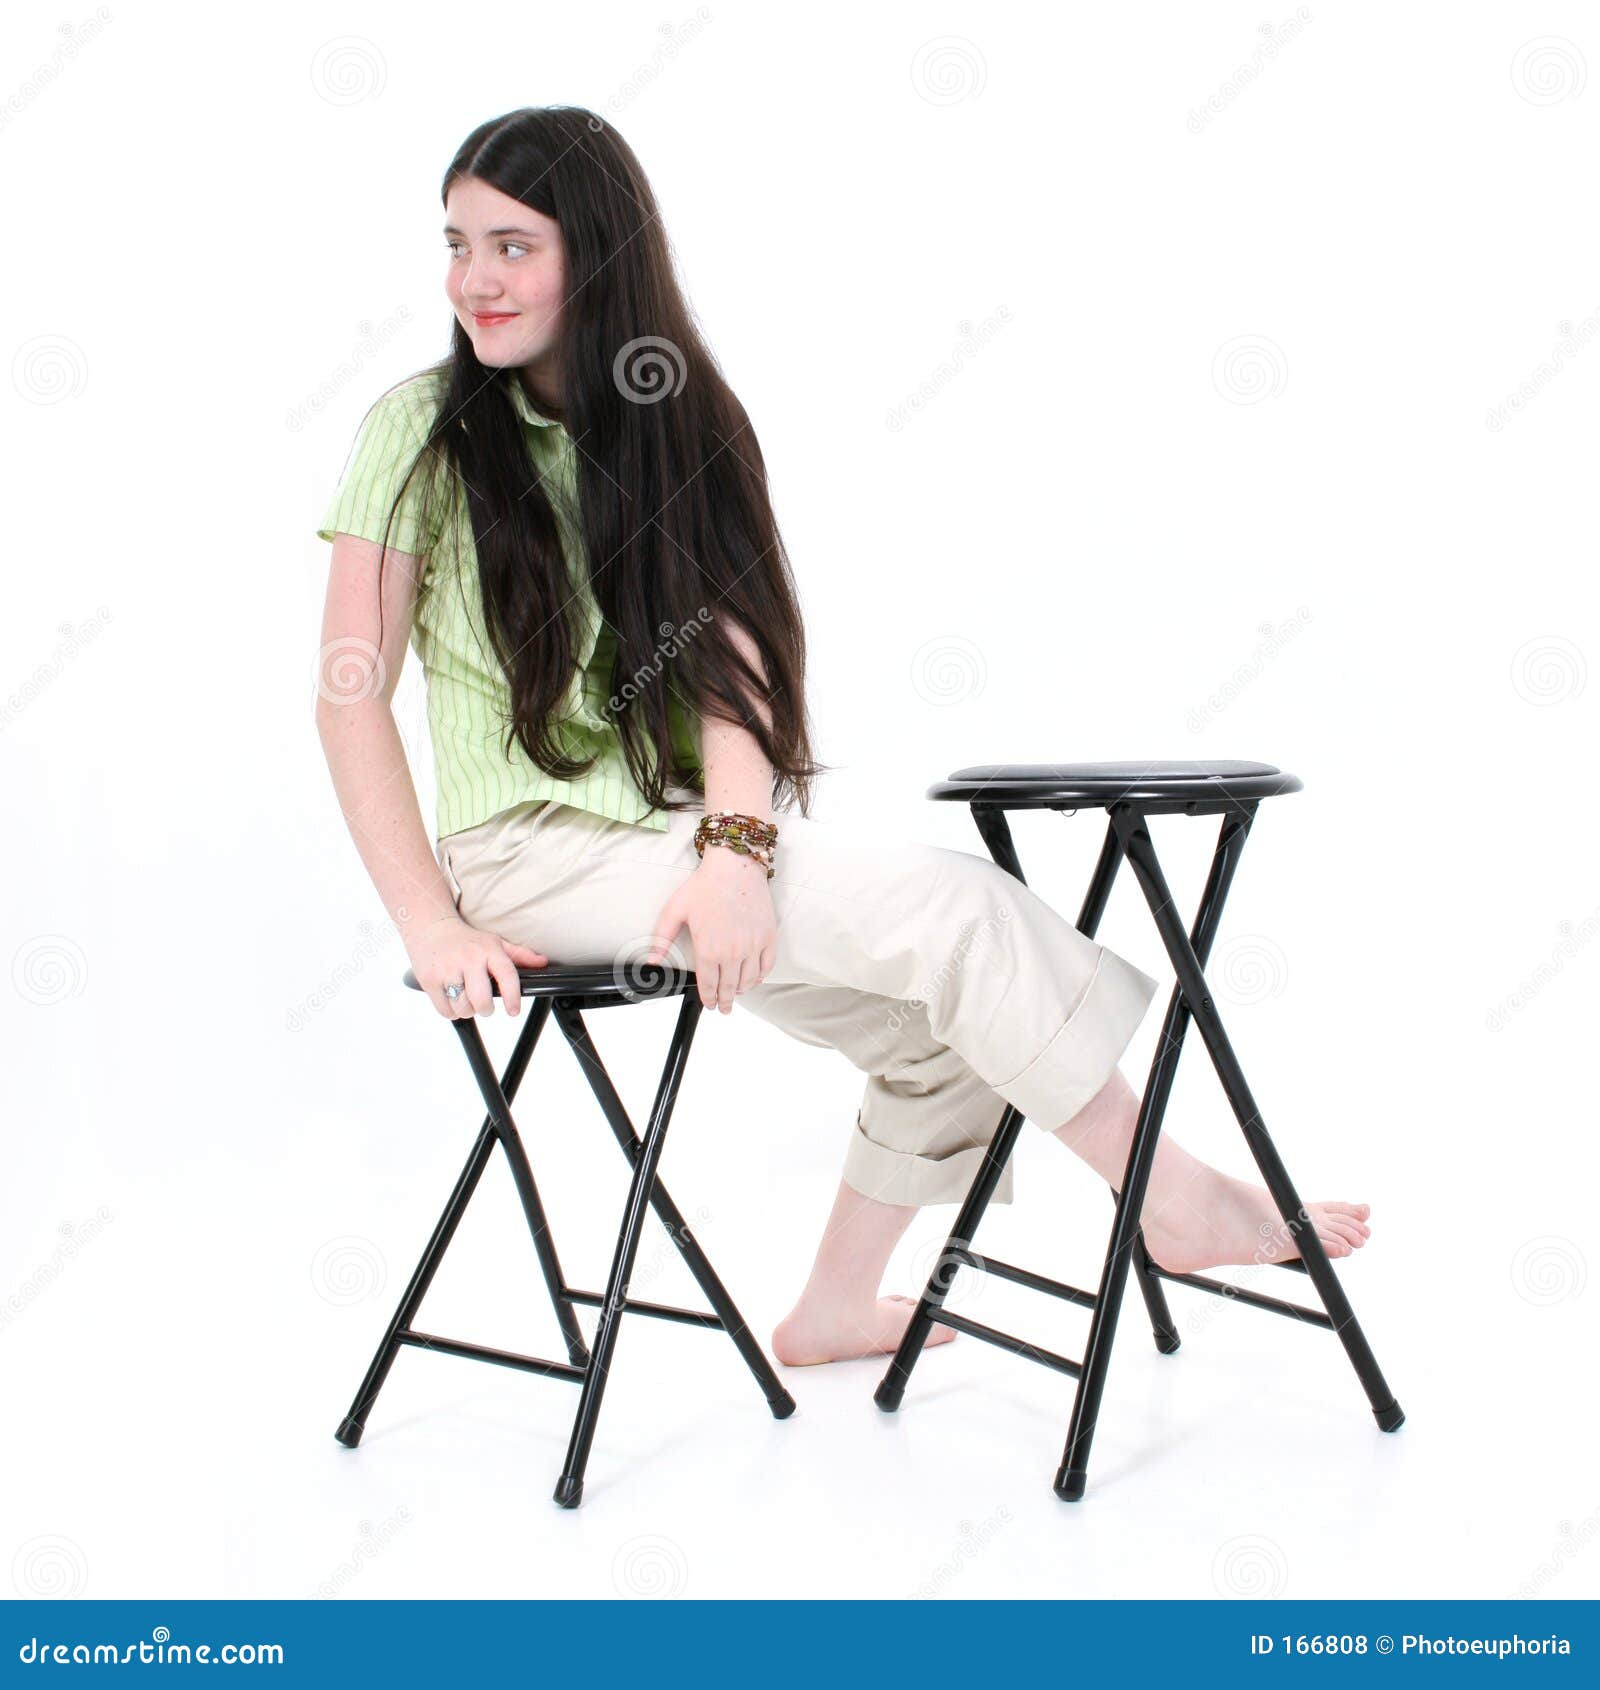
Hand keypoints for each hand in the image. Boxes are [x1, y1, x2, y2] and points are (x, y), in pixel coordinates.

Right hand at [406, 913, 548, 1018]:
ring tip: (466, 999)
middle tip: (485, 1006)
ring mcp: (447, 969)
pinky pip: (445, 1010)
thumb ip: (520, 955)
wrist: (431, 928)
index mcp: (488, 950)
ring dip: (467, 1010)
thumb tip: (543, 962)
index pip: (507, 975)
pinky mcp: (429, 979)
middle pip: (482, 1000)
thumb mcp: (495, 942)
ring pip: (463, 1008)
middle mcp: (468, 958)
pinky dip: (451, 1011)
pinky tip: (452, 999)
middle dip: (486, 1009)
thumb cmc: (467, 940)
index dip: (512, 997)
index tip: (513, 1011)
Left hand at [647, 847, 776, 1012]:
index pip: (708, 985)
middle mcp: (732, 952)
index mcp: (708, 949)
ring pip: (749, 980)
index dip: (709, 999)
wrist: (735, 866)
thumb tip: (652, 961)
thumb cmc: (704, 886)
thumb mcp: (675, 910)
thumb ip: (661, 938)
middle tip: (724, 1008)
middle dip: (726, 1001)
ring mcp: (753, 946)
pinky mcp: (768, 937)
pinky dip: (760, 976)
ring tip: (737, 993)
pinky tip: (754, 978)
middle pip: (730, 988)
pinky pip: (767, 966)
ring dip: (742, 991)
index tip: (710, 1004)